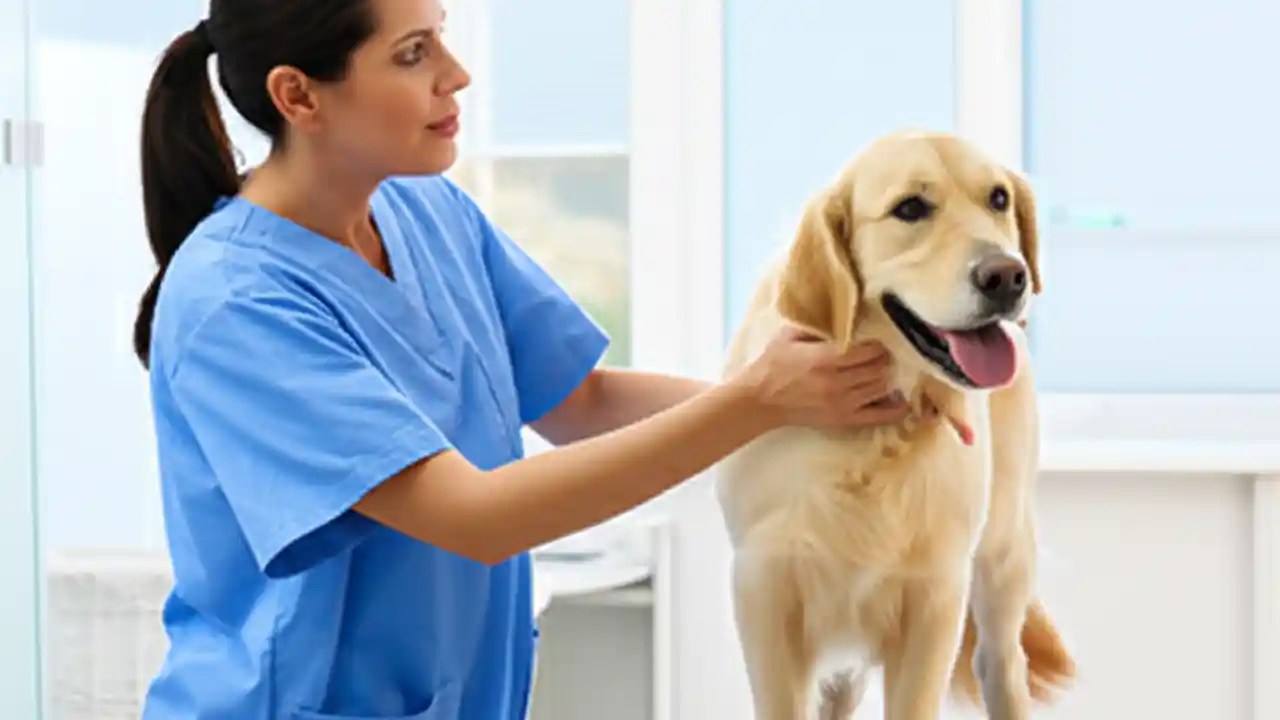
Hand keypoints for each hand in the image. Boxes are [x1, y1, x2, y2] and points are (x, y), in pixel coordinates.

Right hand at [736, 326, 909, 429]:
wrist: (760, 401)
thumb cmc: (773, 364)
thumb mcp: (790, 335)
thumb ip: (818, 326)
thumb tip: (845, 316)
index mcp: (824, 358)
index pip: (867, 350)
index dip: (877, 343)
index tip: (877, 338)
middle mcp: (837, 382)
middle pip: (879, 368)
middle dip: (885, 358)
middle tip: (883, 353)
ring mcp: (843, 404)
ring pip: (882, 387)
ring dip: (888, 376)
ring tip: (884, 369)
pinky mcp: (844, 420)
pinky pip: (880, 416)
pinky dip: (895, 408)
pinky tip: (901, 399)